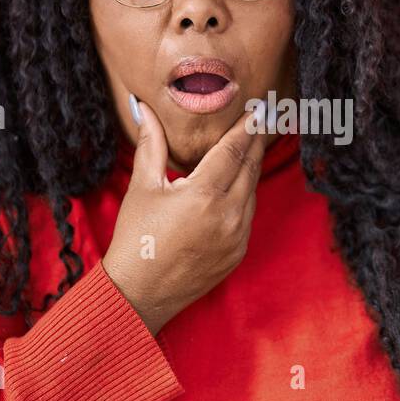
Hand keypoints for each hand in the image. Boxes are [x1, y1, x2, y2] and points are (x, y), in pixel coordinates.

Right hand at [101, 95, 265, 332]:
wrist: (139, 293)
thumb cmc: (135, 238)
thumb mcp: (142, 187)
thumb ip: (151, 144)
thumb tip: (145, 109)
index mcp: (204, 195)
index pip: (234, 150)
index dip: (247, 126)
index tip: (258, 107)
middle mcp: (228, 216)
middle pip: (250, 167)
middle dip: (256, 140)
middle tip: (264, 116)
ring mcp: (237, 237)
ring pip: (253, 190)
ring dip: (252, 166)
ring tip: (251, 144)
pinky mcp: (239, 252)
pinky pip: (249, 214)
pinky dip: (246, 194)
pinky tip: (239, 181)